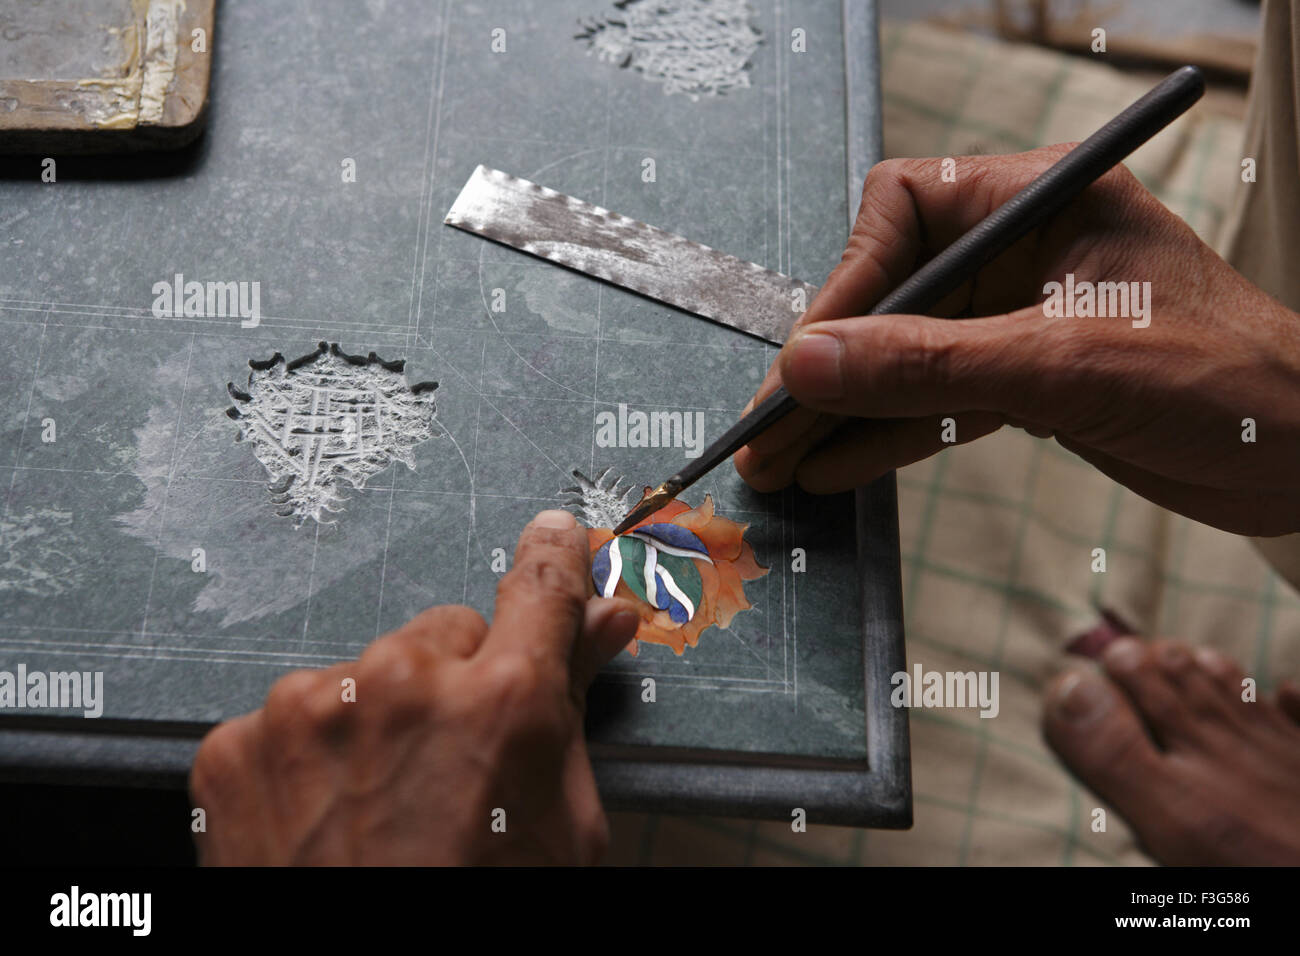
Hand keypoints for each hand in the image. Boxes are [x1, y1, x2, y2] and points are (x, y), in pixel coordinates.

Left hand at [189, 510, 638, 864]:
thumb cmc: (481, 913)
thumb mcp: (563, 828)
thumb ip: (575, 706)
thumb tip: (604, 622)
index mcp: (502, 700)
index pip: (542, 580)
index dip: (556, 557)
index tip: (557, 540)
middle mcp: (400, 684)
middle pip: (447, 633)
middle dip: (461, 679)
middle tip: (458, 761)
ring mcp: (307, 710)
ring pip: (368, 673)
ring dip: (383, 717)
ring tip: (386, 806)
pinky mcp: (237, 743)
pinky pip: (298, 715)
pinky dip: (317, 754)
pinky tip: (332, 815)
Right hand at [736, 145, 1299, 535]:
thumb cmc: (1225, 380)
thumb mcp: (1061, 364)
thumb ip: (927, 364)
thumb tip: (808, 364)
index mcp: (1039, 198)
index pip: (902, 211)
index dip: (845, 283)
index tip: (809, 359)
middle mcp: (1020, 248)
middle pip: (891, 292)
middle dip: (830, 366)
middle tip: (766, 430)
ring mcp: (1019, 316)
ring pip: (907, 357)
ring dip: (847, 411)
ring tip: (782, 465)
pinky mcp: (1027, 380)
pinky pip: (935, 402)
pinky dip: (887, 437)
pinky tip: (837, 469)